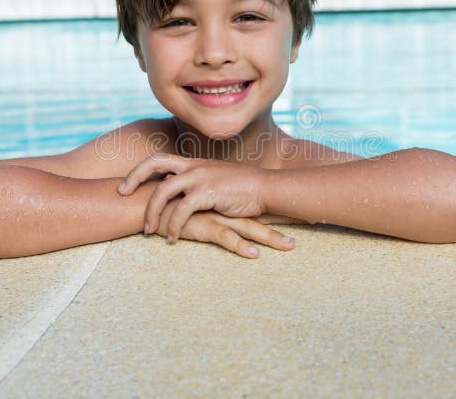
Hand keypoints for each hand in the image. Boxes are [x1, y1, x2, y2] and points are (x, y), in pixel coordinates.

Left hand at [117, 153, 266, 242]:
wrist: (265, 188)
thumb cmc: (242, 188)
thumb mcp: (214, 180)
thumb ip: (196, 183)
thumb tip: (179, 192)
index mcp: (193, 163)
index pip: (159, 159)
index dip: (139, 170)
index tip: (125, 185)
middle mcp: (193, 166)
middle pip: (154, 165)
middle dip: (134, 179)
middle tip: (122, 195)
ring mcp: (200, 178)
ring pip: (164, 191)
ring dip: (153, 212)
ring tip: (148, 230)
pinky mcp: (208, 193)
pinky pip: (182, 210)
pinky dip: (173, 225)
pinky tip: (172, 238)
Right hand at [153, 197, 294, 258]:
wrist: (143, 202)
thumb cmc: (167, 206)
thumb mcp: (193, 207)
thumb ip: (207, 209)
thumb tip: (222, 216)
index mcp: (224, 201)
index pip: (256, 205)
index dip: (280, 209)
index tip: (303, 213)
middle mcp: (224, 206)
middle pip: (261, 214)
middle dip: (286, 221)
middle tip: (312, 225)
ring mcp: (215, 214)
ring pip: (249, 227)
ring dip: (271, 237)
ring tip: (290, 246)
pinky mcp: (203, 225)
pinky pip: (225, 237)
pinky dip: (240, 247)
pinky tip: (254, 255)